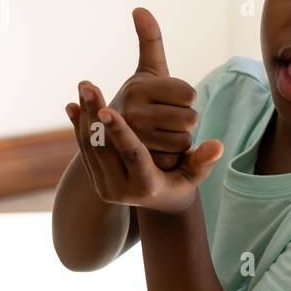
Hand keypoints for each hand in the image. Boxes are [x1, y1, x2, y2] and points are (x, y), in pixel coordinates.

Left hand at [65, 80, 223, 214]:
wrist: (160, 205)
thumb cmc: (182, 183)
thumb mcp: (194, 175)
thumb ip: (203, 160)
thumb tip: (218, 145)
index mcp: (146, 187)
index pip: (132, 155)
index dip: (120, 131)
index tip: (108, 108)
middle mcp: (120, 189)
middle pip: (103, 148)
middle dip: (93, 115)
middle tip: (87, 85)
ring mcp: (104, 185)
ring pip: (89, 146)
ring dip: (85, 116)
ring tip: (84, 87)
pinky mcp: (95, 178)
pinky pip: (84, 149)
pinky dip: (79, 126)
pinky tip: (73, 105)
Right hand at [108, 7, 203, 171]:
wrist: (115, 142)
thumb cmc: (140, 101)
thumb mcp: (147, 71)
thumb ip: (150, 40)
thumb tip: (139, 8)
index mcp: (139, 88)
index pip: (189, 94)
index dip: (186, 99)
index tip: (169, 100)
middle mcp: (133, 112)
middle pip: (190, 118)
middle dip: (184, 120)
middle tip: (163, 120)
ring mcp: (135, 140)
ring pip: (185, 139)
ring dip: (179, 139)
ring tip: (158, 135)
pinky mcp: (140, 162)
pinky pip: (177, 158)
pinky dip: (173, 156)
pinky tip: (157, 151)